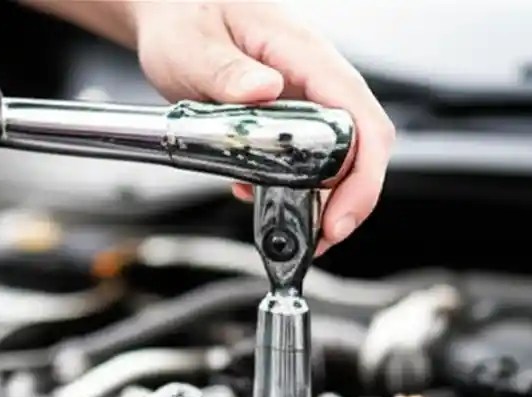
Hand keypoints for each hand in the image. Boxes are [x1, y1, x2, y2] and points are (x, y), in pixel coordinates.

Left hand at [134, 1, 393, 254]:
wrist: (169, 10)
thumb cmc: (185, 14)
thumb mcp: (194, 43)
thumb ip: (227, 69)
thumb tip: (264, 90)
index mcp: (304, 54)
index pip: (360, 118)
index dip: (361, 175)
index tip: (339, 217)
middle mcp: (313, 79)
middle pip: (359, 147)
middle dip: (347, 200)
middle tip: (317, 239)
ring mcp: (302, 99)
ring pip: (335, 158)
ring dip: (318, 200)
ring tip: (292, 231)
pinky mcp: (284, 118)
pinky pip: (303, 159)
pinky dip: (288, 188)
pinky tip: (258, 198)